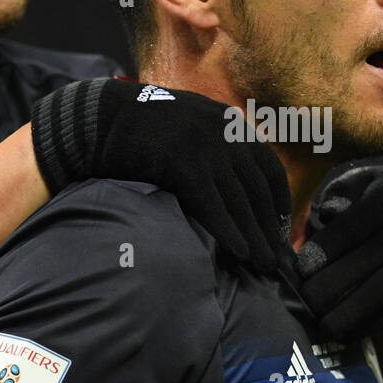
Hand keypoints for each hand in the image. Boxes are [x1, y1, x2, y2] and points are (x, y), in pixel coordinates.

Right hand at [31, 78, 291, 271]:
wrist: (99, 117)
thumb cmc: (139, 131)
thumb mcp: (186, 129)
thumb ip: (212, 149)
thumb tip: (231, 187)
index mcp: (228, 123)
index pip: (268, 166)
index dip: (279, 201)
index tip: (282, 229)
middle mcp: (223, 131)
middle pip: (258, 187)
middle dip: (271, 226)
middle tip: (279, 257)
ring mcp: (205, 145)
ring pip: (240, 199)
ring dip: (256, 236)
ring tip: (265, 265)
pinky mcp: (184, 162)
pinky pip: (214, 204)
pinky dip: (230, 231)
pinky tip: (241, 253)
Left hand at [294, 164, 382, 338]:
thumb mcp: (370, 180)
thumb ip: (342, 191)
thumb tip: (326, 212)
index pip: (347, 230)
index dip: (321, 252)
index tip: (301, 270)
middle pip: (359, 267)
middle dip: (326, 289)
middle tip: (305, 300)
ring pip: (377, 295)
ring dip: (345, 316)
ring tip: (321, 326)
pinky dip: (368, 326)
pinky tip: (346, 332)